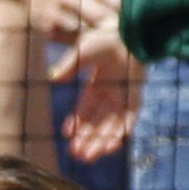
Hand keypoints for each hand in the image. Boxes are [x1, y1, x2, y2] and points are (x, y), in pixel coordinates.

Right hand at [54, 21, 142, 162]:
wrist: (131, 32)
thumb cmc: (107, 36)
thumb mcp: (83, 52)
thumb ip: (69, 66)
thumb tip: (52, 79)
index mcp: (96, 84)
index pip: (84, 110)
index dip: (76, 124)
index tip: (67, 137)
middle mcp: (109, 94)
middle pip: (96, 123)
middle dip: (86, 139)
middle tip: (76, 155)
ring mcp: (123, 97)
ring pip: (111, 126)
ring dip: (101, 142)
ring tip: (89, 157)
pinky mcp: (136, 98)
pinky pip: (129, 121)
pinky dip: (121, 133)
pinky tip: (111, 146)